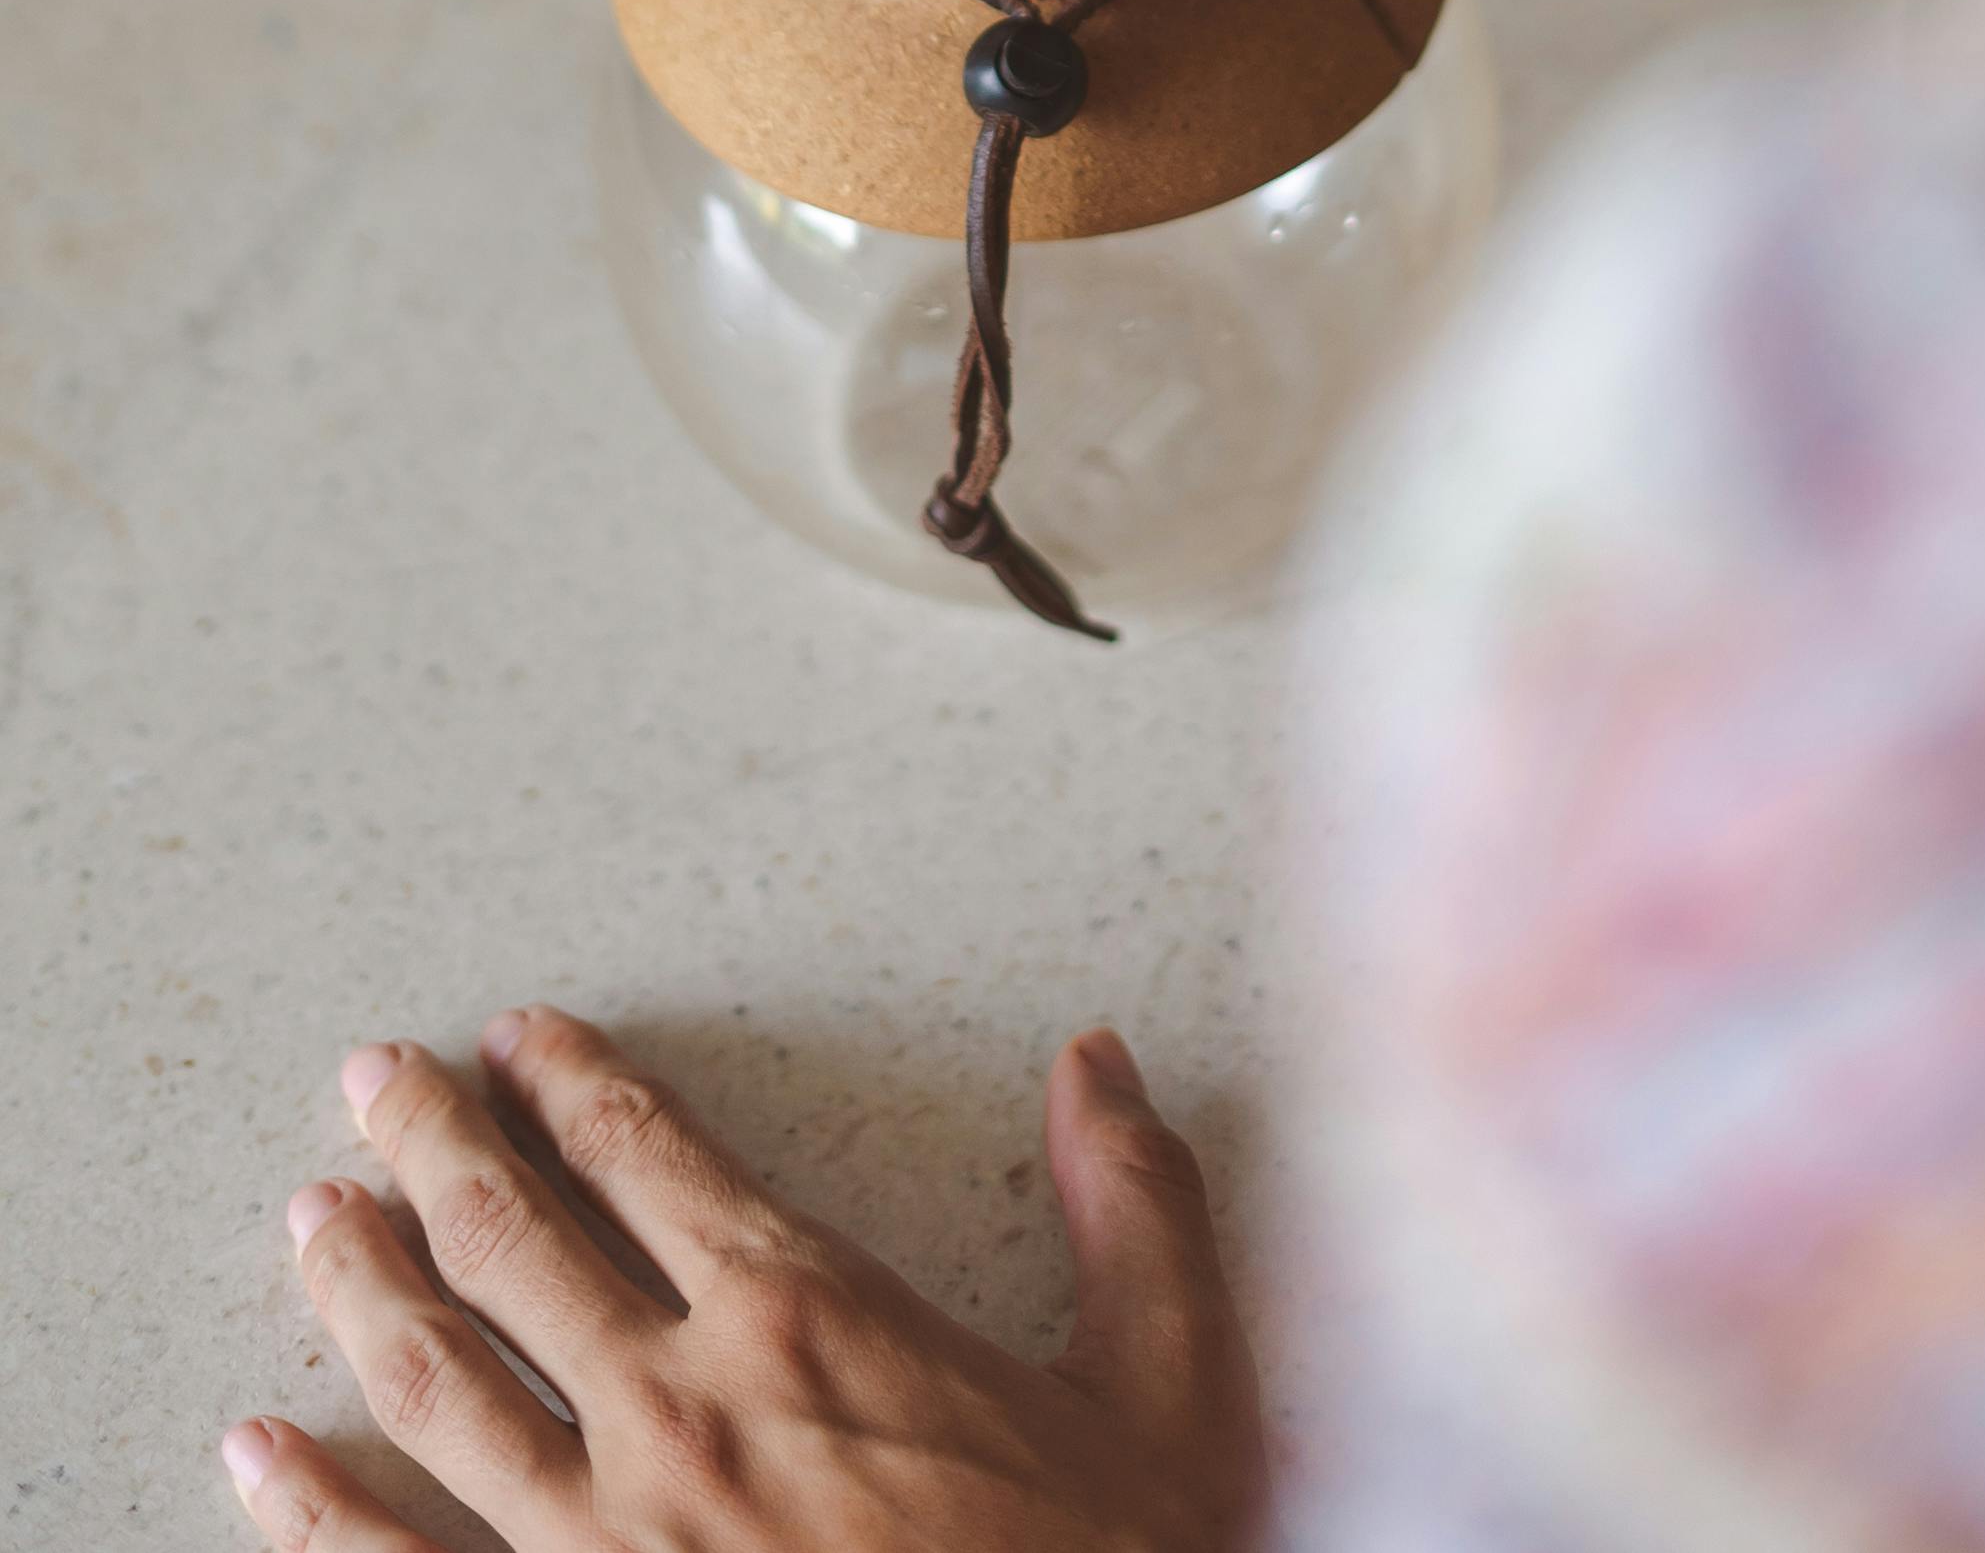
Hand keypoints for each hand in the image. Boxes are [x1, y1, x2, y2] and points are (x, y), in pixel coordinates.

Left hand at [220, 1004, 1266, 1551]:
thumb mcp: (1166, 1388)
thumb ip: (1132, 1209)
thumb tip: (1100, 1063)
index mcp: (811, 1319)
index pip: (651, 1159)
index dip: (573, 1086)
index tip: (518, 1041)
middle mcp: (681, 1407)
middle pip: (511, 1240)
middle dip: (431, 1143)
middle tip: (375, 1082)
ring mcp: (601, 1540)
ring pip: (439, 1382)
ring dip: (360, 1287)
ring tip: (314, 1218)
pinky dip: (313, 1509)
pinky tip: (258, 1458)